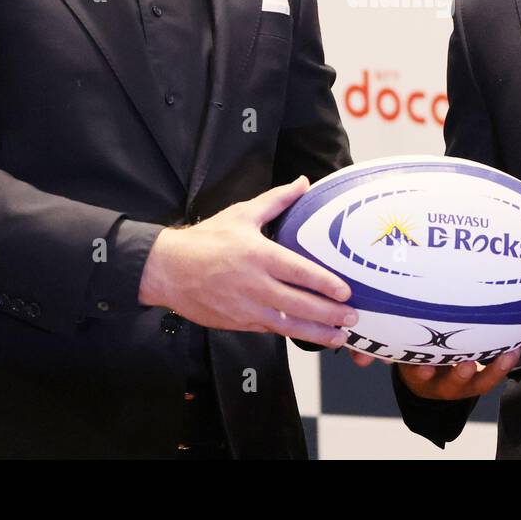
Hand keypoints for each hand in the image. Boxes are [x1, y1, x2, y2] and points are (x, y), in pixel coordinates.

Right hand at [139, 176, 355, 347]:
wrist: (167, 270)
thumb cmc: (205, 240)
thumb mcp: (241, 214)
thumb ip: (276, 200)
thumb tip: (303, 182)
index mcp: (259, 255)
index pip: (299, 272)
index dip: (325, 284)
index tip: (346, 292)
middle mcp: (255, 285)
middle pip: (300, 305)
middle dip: (329, 315)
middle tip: (353, 319)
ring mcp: (246, 308)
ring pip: (288, 326)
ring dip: (317, 333)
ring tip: (340, 337)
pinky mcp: (238, 323)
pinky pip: (271, 330)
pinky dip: (292, 334)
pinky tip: (309, 335)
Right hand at [348, 348, 520, 399]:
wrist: (427, 372)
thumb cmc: (409, 349)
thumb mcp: (391, 351)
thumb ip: (372, 351)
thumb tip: (357, 358)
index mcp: (414, 371)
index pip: (413, 371)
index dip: (419, 369)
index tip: (424, 363)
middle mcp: (437, 382)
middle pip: (448, 381)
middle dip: (457, 372)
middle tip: (465, 362)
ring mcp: (459, 383)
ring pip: (475, 382)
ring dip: (489, 369)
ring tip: (502, 354)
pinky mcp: (477, 381)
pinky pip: (493, 376)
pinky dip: (504, 364)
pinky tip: (515, 349)